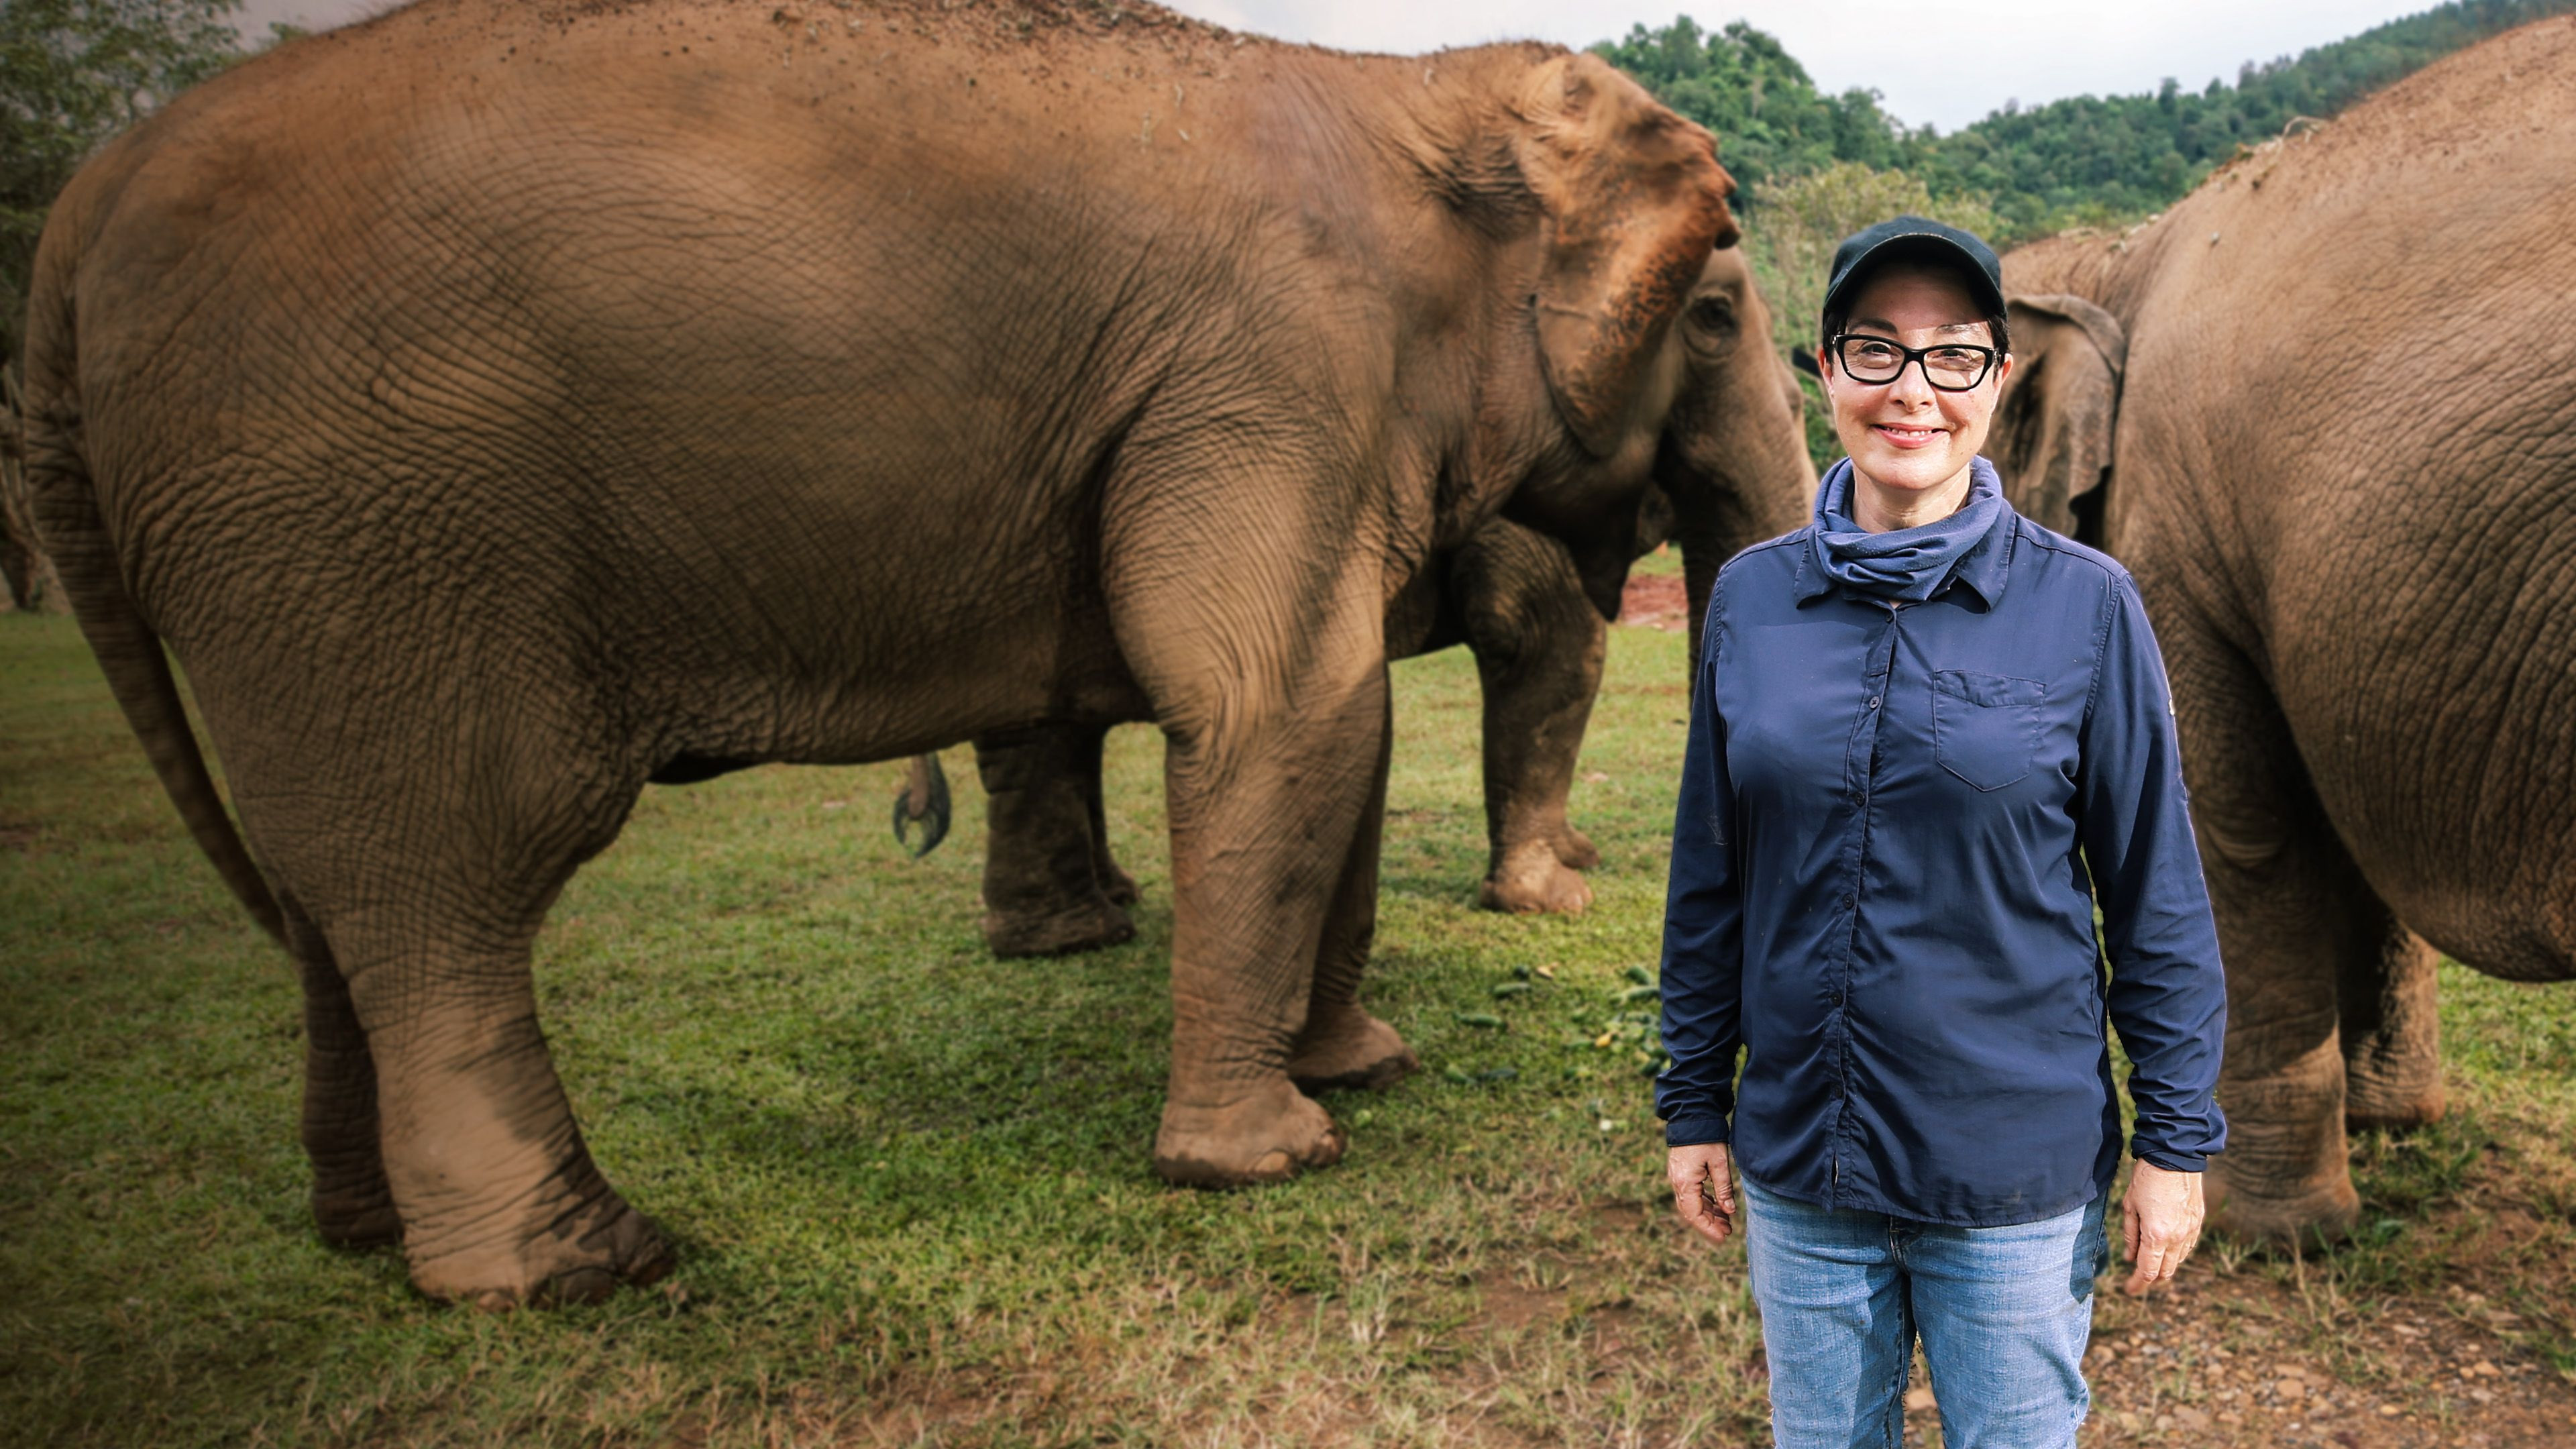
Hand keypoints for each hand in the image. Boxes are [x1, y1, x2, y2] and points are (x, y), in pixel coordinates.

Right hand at [1667, 1143, 1738, 1246]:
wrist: (1691, 1116)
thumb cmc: (1706, 1138)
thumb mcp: (1719, 1163)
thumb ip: (1724, 1189)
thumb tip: (1729, 1212)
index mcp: (1685, 1183)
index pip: (1694, 1214)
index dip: (1708, 1228)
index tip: (1723, 1237)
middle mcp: (1678, 1183)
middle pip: (1691, 1212)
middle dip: (1709, 1224)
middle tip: (1728, 1232)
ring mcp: (1678, 1178)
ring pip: (1692, 1204)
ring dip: (1708, 1214)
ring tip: (1726, 1222)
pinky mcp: (1682, 1173)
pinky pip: (1691, 1194)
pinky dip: (1704, 1202)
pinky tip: (1717, 1206)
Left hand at [2121, 1160, 2203, 1293]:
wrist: (2175, 1157)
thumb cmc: (2146, 1179)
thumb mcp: (2129, 1207)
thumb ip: (2130, 1236)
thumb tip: (2129, 1259)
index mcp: (2157, 1236)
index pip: (2148, 1271)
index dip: (2137, 1284)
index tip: (2129, 1291)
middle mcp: (2177, 1238)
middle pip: (2165, 1271)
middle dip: (2151, 1278)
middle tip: (2137, 1278)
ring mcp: (2191, 1231)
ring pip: (2178, 1261)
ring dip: (2164, 1266)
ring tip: (2149, 1261)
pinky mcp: (2198, 1222)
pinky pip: (2188, 1247)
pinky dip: (2176, 1253)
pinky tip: (2166, 1248)